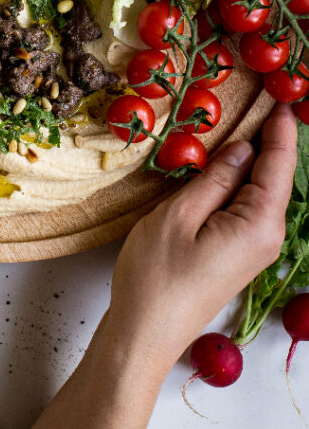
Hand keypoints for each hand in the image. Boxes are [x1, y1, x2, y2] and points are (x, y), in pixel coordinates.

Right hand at [107, 104, 296, 372]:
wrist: (145, 334)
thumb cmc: (156, 276)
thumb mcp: (179, 215)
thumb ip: (215, 179)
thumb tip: (241, 148)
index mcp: (259, 224)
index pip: (279, 164)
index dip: (280, 127)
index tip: (282, 93)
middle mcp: (266, 237)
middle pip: (276, 176)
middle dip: (270, 139)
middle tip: (262, 100)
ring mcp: (254, 248)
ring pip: (261, 191)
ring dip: (254, 159)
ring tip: (243, 122)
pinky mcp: (238, 254)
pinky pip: (248, 207)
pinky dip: (241, 181)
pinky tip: (225, 165)